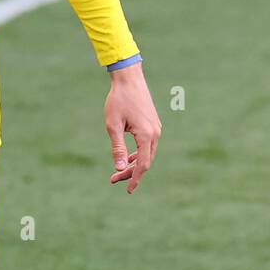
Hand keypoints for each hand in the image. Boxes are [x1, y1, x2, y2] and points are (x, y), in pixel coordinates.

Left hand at [105, 62, 161, 193]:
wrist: (129, 79)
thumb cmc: (118, 100)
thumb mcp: (113, 125)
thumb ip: (117, 148)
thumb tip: (119, 169)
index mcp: (146, 135)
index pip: (143, 164)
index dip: (135, 179)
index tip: (128, 190)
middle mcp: (155, 133)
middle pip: (145, 161)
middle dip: (131, 173)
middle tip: (113, 180)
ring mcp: (156, 129)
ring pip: (147, 154)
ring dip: (134, 164)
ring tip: (118, 173)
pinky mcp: (153, 125)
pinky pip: (147, 146)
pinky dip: (138, 154)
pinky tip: (127, 159)